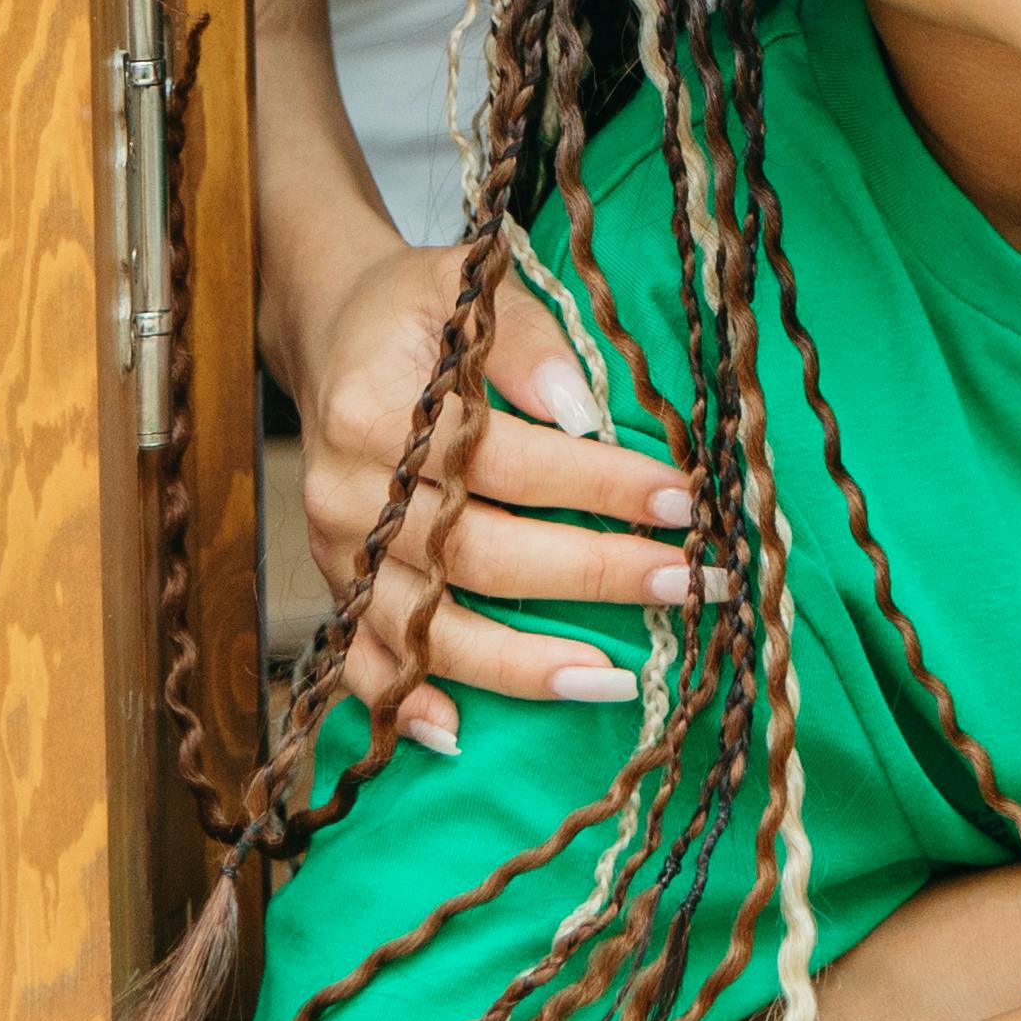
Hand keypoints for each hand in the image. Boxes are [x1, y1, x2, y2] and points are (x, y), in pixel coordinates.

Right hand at [291, 230, 690, 756]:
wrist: (332, 333)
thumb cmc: (419, 311)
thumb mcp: (469, 286)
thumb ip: (528, 342)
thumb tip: (583, 411)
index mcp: (378, 411)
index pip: (504, 460)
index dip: (596, 484)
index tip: (682, 498)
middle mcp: (349, 493)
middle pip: (479, 554)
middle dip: (592, 575)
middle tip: (688, 587)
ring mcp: (337, 553)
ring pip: (429, 628)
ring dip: (522, 665)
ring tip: (614, 680)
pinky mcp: (335, 590)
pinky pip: (361, 665)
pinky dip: (405, 704)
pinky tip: (461, 734)